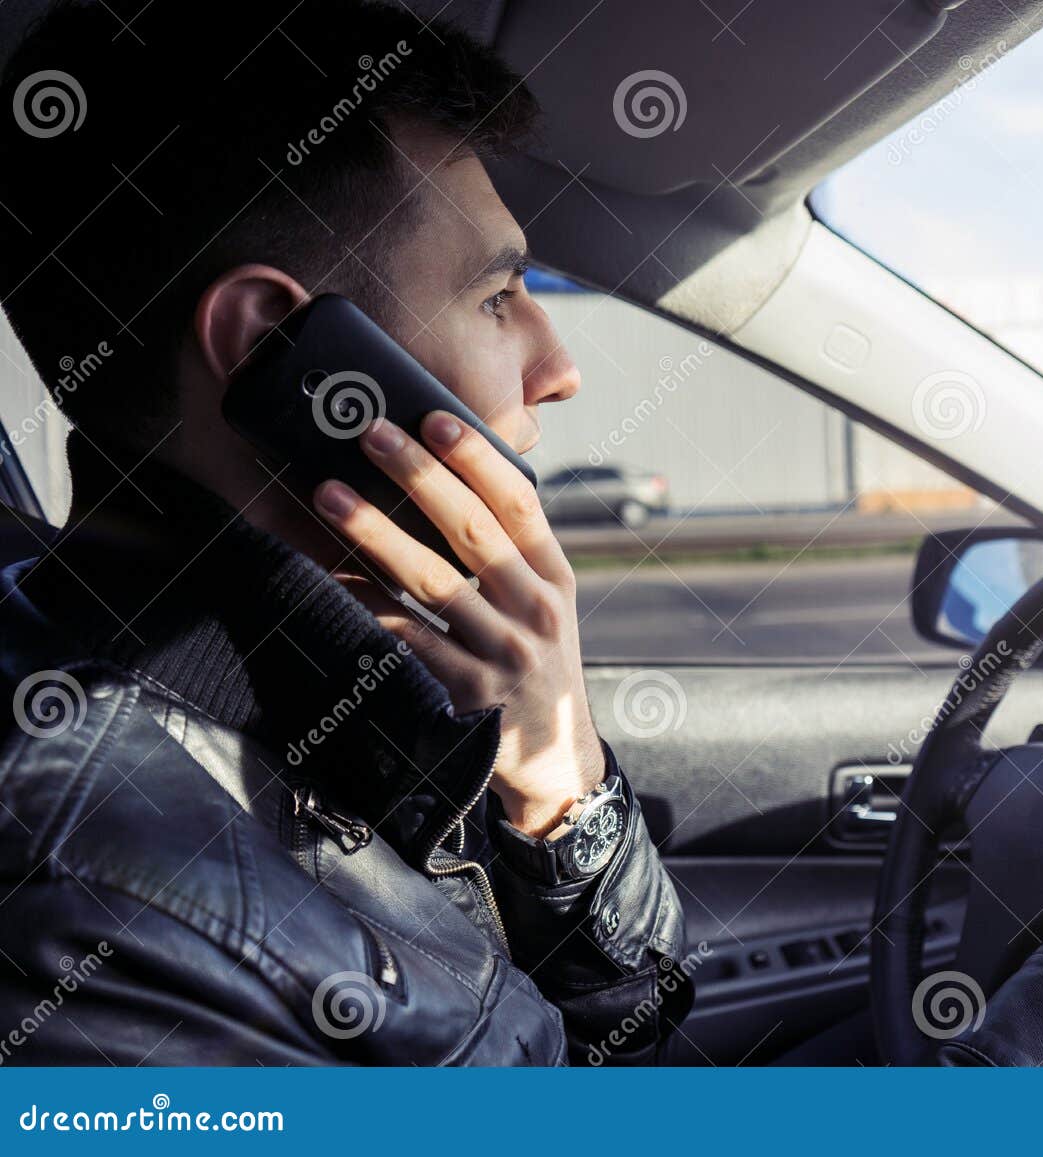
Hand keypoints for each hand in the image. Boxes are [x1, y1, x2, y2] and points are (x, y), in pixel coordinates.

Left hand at [313, 411, 604, 836]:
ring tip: (329, 495)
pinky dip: (369, 601)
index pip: (520, 504)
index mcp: (555, 577)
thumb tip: (448, 487)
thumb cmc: (538, 665)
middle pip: (473, 530)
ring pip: (434, 581)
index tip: (436, 419)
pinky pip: (410, 636)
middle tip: (370, 434)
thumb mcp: (544, 607)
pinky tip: (334, 573)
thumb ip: (511, 557)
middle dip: (418, 476)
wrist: (556, 760)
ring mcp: (507, 651)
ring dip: (376, 533)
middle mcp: (537, 609)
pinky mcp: (473, 690)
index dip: (478, 458)